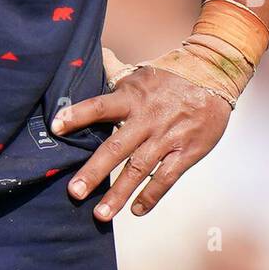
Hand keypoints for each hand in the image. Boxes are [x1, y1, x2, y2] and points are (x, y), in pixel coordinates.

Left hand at [50, 59, 230, 217]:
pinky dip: (151, 195)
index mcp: (131, 97)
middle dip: (94, 172)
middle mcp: (146, 119)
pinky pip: (166, 178)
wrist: (213, 75)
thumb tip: (91, 55)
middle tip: (74, 192)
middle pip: (116, 148)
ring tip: (100, 214)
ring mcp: (167, 137)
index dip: (76, 115)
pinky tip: (136, 210)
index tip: (55, 127)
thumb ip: (113, 70)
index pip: (99, 106)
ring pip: (139, 169)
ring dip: (119, 193)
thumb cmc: (170, 76)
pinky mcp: (186, 152)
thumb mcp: (140, 72)